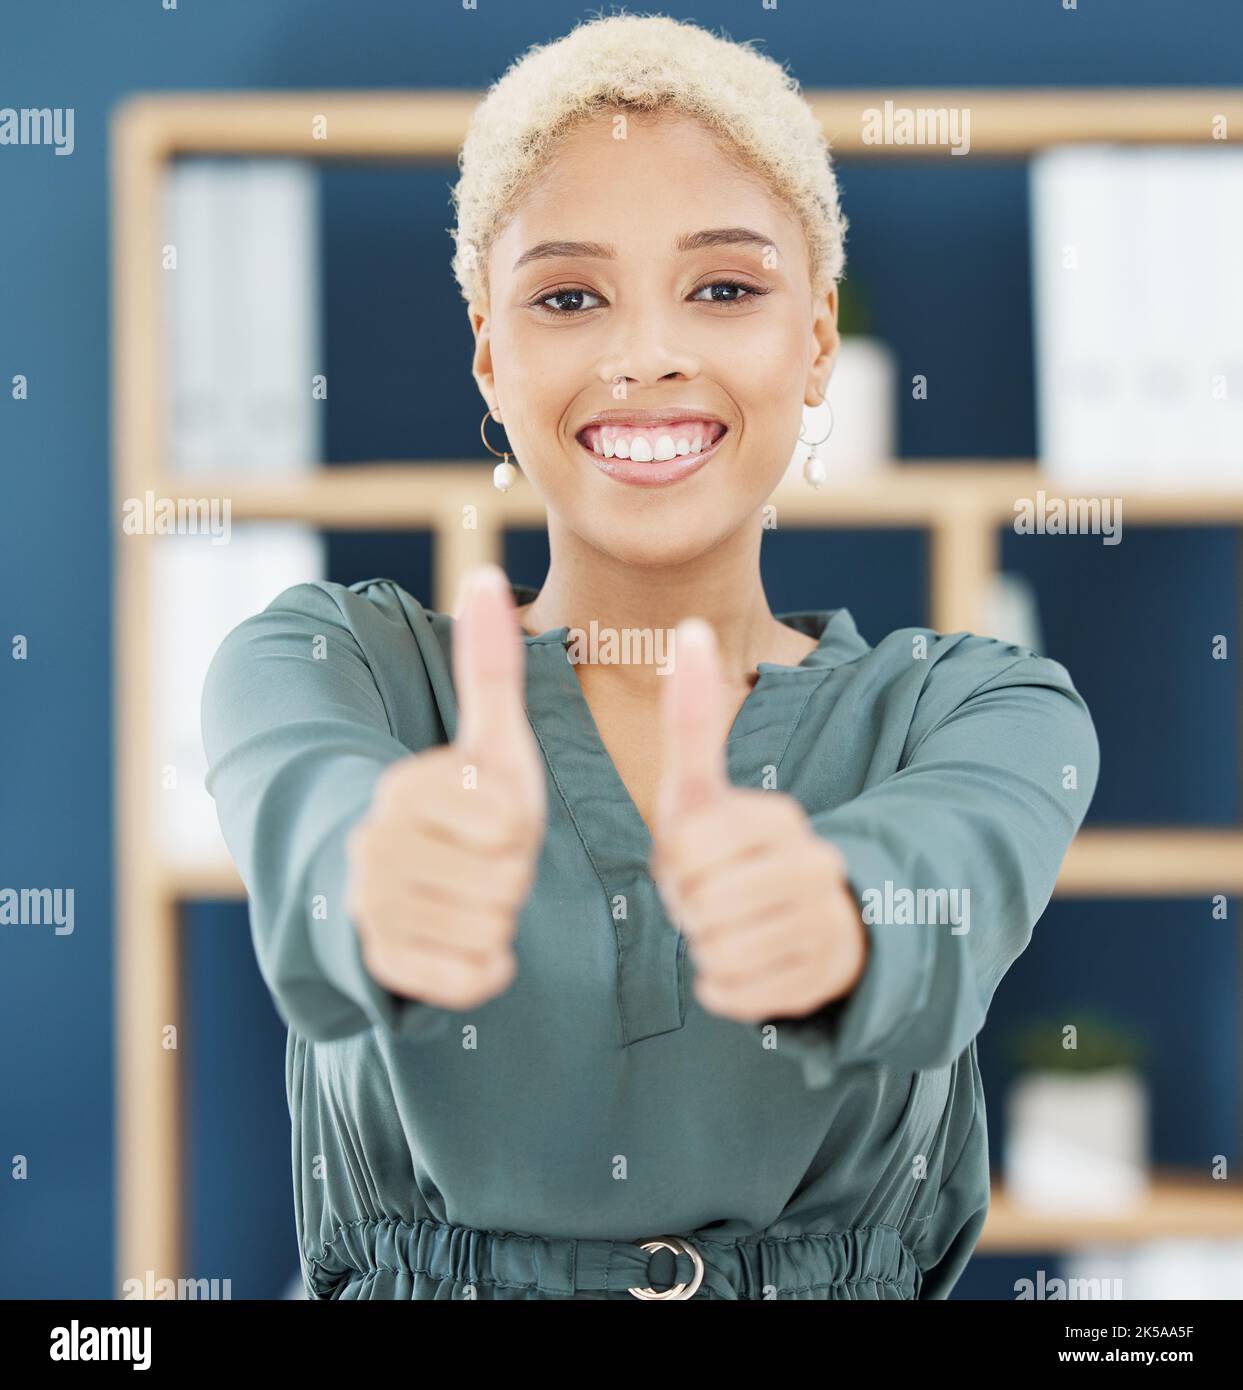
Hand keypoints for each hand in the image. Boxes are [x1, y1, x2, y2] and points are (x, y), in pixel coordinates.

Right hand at [346, 565, 545, 1008]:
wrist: (403, 882)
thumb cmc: (463, 808)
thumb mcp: (489, 742)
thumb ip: (489, 665)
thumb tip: (487, 570)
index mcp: (403, 788)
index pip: (510, 826)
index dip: (518, 828)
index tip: (491, 821)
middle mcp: (372, 847)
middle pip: (504, 880)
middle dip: (511, 876)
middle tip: (482, 864)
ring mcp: (369, 909)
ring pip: (490, 929)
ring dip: (497, 920)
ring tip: (470, 896)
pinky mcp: (381, 964)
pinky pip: (472, 979)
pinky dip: (485, 967)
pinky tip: (465, 941)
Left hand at [650, 618, 868, 1023]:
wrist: (801, 925)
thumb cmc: (728, 855)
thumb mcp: (700, 794)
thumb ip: (693, 720)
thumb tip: (691, 627)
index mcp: (779, 818)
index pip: (690, 850)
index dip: (679, 864)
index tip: (699, 860)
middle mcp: (813, 866)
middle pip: (704, 904)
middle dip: (692, 909)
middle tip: (711, 901)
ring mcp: (824, 923)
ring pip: (719, 951)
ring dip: (707, 948)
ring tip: (729, 929)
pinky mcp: (821, 977)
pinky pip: (733, 992)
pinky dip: (724, 986)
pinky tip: (744, 965)